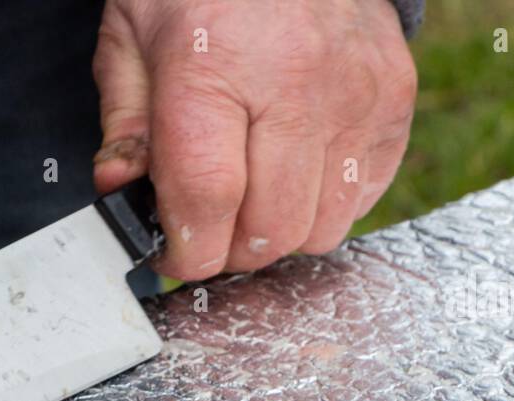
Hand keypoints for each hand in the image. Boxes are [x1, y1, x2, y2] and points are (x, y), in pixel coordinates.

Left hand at [92, 0, 416, 279]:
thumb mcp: (133, 37)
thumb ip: (125, 122)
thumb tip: (119, 192)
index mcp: (216, 65)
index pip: (207, 200)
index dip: (186, 250)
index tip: (173, 250)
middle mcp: (295, 82)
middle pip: (269, 230)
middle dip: (230, 249)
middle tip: (209, 225)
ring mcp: (356, 92)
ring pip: (321, 228)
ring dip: (280, 232)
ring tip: (252, 197)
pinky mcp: (394, 99)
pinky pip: (363, 197)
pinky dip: (325, 204)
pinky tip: (295, 171)